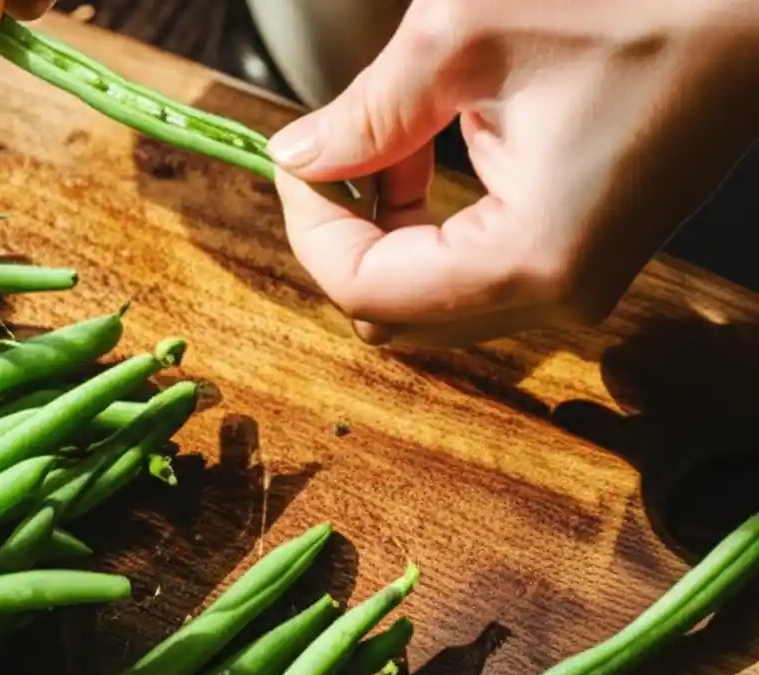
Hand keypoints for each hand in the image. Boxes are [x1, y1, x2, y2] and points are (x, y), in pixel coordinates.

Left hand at [268, 0, 757, 345]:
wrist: (754, 7)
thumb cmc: (645, 1)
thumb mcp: (465, 38)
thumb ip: (367, 111)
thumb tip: (301, 154)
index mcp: (533, 260)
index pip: (366, 290)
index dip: (309, 225)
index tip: (294, 158)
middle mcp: (558, 296)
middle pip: (390, 312)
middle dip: (338, 234)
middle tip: (322, 154)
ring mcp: (574, 285)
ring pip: (424, 299)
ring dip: (380, 227)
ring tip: (381, 138)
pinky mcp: (579, 258)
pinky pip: (467, 272)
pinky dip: (423, 223)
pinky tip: (421, 151)